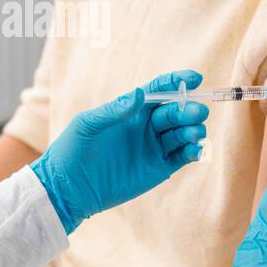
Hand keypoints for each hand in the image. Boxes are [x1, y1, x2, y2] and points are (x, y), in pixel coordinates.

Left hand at [31, 70, 208, 233]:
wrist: (68, 189)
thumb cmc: (72, 150)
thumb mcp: (88, 125)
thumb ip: (114, 110)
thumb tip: (140, 94)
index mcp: (130, 110)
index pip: (159, 90)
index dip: (178, 82)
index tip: (195, 78)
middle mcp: (145, 126)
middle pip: (175, 111)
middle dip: (188, 109)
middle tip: (197, 112)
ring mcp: (153, 147)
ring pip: (182, 133)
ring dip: (193, 130)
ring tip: (194, 133)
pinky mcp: (158, 169)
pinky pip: (182, 156)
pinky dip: (193, 151)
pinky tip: (197, 149)